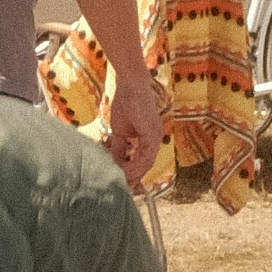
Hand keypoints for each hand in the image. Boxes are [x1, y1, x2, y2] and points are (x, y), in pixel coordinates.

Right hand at [106, 68, 168, 183]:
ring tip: (122, 180)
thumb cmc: (125, 103)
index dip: (133, 172)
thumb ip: (119, 147)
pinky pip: (145, 155)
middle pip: (146, 165)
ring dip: (134, 173)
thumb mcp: (120, 130)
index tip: (123, 182)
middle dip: (134, 177)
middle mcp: (156, 138)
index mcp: (150, 137)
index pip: (143, 160)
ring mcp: (156, 136)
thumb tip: (114, 162)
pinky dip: (135, 164)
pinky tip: (125, 170)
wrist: (130, 85)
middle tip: (124, 187)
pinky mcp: (152, 133)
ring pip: (147, 163)